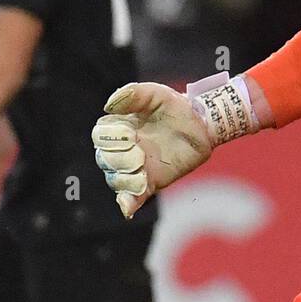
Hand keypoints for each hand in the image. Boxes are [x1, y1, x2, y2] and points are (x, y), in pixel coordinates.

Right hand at [91, 82, 213, 218]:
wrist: (201, 125)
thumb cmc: (175, 107)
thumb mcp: (156, 94)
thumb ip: (133, 94)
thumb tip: (108, 105)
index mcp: (118, 127)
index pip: (99, 136)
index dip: (111, 137)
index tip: (130, 132)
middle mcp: (122, 149)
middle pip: (104, 159)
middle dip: (118, 157)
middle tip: (140, 151)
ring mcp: (135, 168)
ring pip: (114, 179)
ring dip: (124, 178)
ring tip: (141, 169)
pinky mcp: (149, 184)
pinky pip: (132, 198)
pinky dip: (127, 204)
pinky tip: (127, 208)